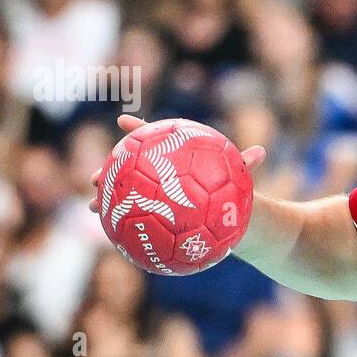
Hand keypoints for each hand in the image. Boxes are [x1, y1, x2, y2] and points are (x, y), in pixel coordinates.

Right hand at [88, 114, 266, 212]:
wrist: (223, 218)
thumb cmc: (226, 193)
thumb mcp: (234, 179)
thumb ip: (244, 165)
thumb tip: (261, 151)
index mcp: (171, 159)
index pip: (151, 139)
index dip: (137, 130)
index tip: (122, 121)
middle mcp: (155, 174)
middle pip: (126, 168)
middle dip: (108, 170)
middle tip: (95, 175)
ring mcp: (149, 194)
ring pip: (121, 194)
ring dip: (105, 199)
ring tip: (94, 206)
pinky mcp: (149, 215)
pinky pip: (131, 219)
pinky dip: (119, 226)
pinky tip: (109, 235)